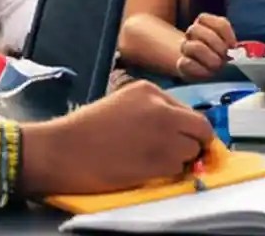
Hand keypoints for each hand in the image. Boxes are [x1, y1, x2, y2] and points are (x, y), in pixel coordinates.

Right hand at [22, 81, 213, 193]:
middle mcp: (161, 108)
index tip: (178, 139)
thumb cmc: (85, 129)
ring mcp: (162, 134)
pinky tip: (147, 170)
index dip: (185, 129)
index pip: (187, 110)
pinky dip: (170, 173)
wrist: (63, 150)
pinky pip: (179, 168)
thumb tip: (178, 130)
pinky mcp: (158, 160)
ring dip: (181, 159)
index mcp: (150, 90)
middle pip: (201, 127)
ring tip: (155, 161)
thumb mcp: (122, 104)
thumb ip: (152, 111)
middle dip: (195, 142)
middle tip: (181, 153)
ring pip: (192, 150)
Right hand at [176, 13, 236, 81]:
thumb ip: (230, 43)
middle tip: (224, 56)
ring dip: (208, 56)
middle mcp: (193, 33)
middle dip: (215, 43)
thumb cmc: (218, 54)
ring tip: (217, 65)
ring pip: (192, 46)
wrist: (202, 67)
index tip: (233, 45)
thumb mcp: (227, 45)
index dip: (225, 33)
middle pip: (196, 29)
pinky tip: (207, 72)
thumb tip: (237, 50)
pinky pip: (186, 63)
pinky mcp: (181, 64)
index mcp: (205, 23)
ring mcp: (185, 48)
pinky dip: (199, 68)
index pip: (211, 20)